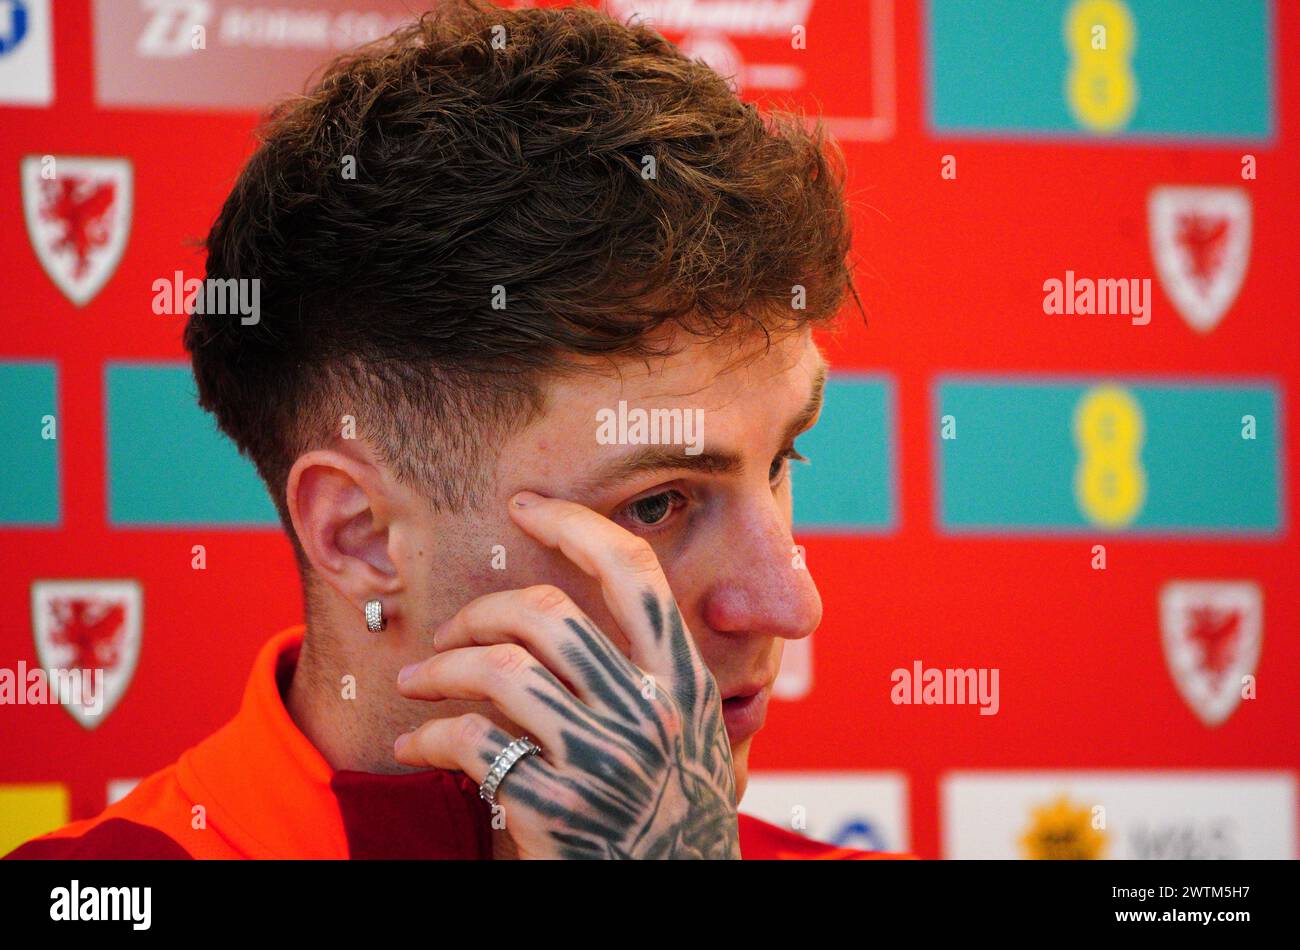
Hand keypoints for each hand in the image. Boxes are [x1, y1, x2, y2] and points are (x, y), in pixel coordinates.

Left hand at [394, 491, 740, 858]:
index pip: (634, 572)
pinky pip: (472, 744)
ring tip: (416, 679)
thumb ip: (654, 673)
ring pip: (500, 670)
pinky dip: (427, 738)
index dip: (574, 524)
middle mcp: (650, 711)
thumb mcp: (691, 733)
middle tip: (451, 631)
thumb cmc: (675, 812)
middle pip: (546, 615)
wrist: (676, 898)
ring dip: (440, 668)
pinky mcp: (557, 808)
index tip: (525, 506)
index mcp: (684, 680)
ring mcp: (604, 760)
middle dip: (480, 611)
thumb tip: (586, 605)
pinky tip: (414, 746)